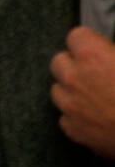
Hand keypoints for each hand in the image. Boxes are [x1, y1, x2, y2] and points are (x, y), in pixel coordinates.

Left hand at [50, 26, 114, 159]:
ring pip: (58, 90)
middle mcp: (74, 80)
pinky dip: (77, 115)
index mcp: (92, 57)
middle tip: (96, 70)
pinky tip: (96, 116)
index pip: (75, 36)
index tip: (101, 48)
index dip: (90, 41)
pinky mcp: (73, 130)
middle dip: (74, 63)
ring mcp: (70, 107)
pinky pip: (65, 116)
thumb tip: (112, 53)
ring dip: (72, 89)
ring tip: (96, 94)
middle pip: (59, 62)